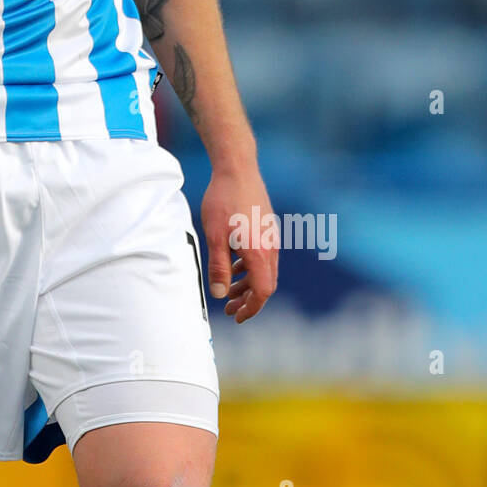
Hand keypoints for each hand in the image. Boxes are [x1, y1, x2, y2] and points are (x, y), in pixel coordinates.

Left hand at [200, 167, 278, 323]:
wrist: (237, 169)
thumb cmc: (223, 201)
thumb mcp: (215, 237)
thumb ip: (219, 268)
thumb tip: (220, 294)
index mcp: (260, 252)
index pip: (263, 291)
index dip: (251, 308)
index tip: (236, 317)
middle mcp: (270, 247)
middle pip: (265, 283)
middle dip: (248, 300)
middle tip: (229, 309)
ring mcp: (270, 237)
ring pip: (263, 270)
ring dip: (247, 284)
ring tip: (228, 290)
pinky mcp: (266, 228)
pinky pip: (261, 256)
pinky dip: (249, 267)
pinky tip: (233, 265)